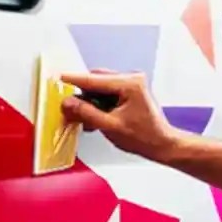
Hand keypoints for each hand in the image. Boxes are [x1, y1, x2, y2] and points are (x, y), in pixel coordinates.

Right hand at [59, 70, 180, 161]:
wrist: (162, 144)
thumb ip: (87, 113)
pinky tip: (95, 119)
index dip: (75, 80)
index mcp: (130, 84)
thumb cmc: (143, 137)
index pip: (95, 80)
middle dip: (82, 95)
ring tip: (86, 121)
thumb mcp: (110, 126)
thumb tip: (67, 102)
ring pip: (100, 87)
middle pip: (96, 81)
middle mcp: (131, 79)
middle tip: (70, 109)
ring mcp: (131, 84)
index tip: (59, 78)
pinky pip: (107, 93)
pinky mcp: (129, 91)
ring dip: (90, 102)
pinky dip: (98, 104)